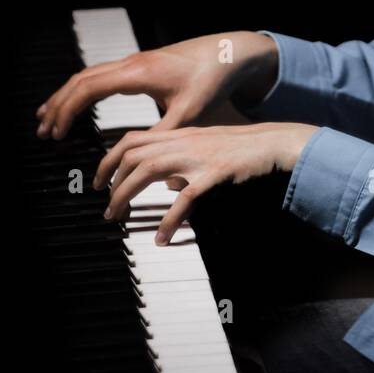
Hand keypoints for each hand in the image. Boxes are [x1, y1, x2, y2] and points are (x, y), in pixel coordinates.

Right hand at [35, 31, 279, 139]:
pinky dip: (83, 89)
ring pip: (88, 74)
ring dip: (66, 95)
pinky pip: (101, 74)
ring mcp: (134, 61)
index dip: (67, 110)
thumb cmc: (212, 80)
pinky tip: (77, 103)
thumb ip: (161, 135)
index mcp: (139, 74)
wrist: (229, 53)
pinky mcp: (139, 64)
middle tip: (42, 130)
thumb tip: (137, 160)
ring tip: (47, 117)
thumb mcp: (189, 113)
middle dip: (58, 105)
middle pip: (80, 80)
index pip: (89, 89)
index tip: (56, 133)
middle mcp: (131, 63)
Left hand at [94, 121, 319, 243]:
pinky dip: (168, 219)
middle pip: (133, 155)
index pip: (132, 140)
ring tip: (120, 219)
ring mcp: (197, 157)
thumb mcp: (206, 150)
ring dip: (127, 195)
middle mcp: (183, 142)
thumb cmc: (242, 149)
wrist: (273, 143)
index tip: (100, 181)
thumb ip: (183, 163)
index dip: (109, 159)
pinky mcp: (213, 174)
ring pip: (148, 170)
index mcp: (179, 135)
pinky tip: (162, 237)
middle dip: (112, 182)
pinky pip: (184, 198)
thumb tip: (165, 184)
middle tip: (108, 208)